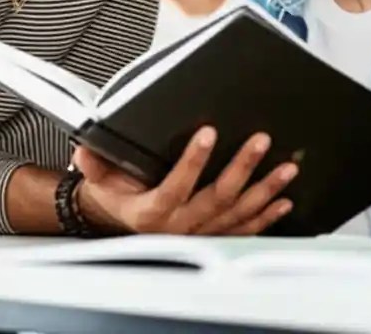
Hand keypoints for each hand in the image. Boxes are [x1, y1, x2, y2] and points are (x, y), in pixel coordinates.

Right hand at [72, 126, 297, 235]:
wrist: (124, 219)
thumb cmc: (118, 195)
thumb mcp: (100, 179)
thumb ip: (95, 163)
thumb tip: (85, 149)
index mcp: (153, 211)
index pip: (175, 186)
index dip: (192, 161)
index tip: (207, 133)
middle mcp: (180, 226)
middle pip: (217, 197)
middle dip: (242, 168)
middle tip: (260, 141)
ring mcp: (201, 233)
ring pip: (238, 212)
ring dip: (265, 190)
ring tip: (285, 169)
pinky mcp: (215, 236)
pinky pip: (245, 229)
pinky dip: (267, 216)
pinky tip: (284, 201)